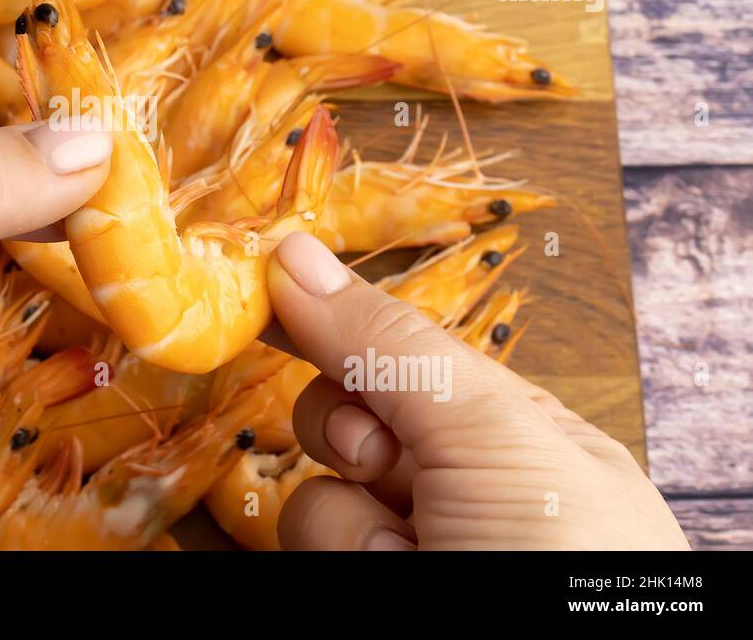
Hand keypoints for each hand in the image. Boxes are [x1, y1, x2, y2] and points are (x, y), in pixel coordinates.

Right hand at [266, 232, 689, 550]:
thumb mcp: (491, 433)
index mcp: (515, 432)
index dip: (341, 317)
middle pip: (347, 415)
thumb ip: (386, 343)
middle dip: (347, 428)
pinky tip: (391, 576)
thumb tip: (295, 254)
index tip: (268, 277)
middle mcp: (456, 488)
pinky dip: (340, 555)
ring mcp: (406, 548)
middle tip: (382, 458)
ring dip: (348, 519)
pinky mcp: (359, 586)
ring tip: (408, 557)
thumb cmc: (572, 563)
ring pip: (317, 492)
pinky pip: (306, 541)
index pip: (407, 349)